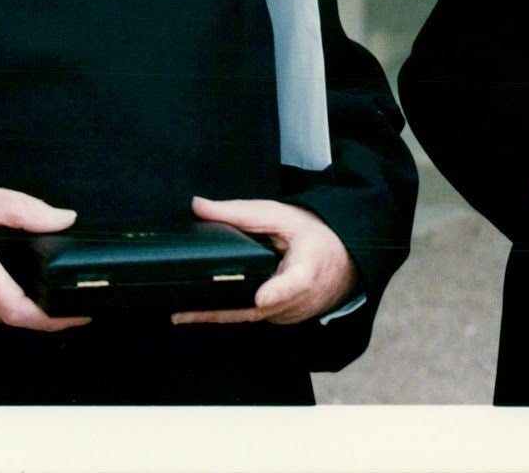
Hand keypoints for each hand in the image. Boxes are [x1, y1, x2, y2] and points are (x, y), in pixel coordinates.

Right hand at [0, 181, 89, 330]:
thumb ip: (29, 210)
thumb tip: (64, 219)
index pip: (19, 312)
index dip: (53, 320)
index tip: (78, 315)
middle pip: (15, 319)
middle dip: (48, 316)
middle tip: (75, 302)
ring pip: (0, 319)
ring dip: (28, 313)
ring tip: (56, 299)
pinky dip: (9, 307)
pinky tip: (25, 294)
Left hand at [170, 198, 357, 326]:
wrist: (345, 261)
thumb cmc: (314, 235)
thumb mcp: (280, 215)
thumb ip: (240, 212)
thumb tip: (199, 206)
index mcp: (307, 266)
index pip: (296, 281)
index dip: (278, 292)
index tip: (263, 298)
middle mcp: (301, 298)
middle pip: (259, 307)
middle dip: (222, 310)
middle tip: (183, 313)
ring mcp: (292, 314)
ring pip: (252, 316)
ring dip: (221, 315)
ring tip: (184, 313)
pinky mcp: (282, 321)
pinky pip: (254, 318)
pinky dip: (231, 313)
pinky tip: (204, 310)